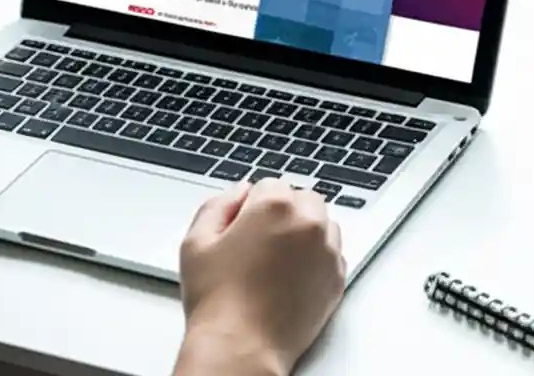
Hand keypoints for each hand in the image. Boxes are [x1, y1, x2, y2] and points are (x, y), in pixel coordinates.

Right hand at [174, 179, 344, 375]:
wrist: (241, 348)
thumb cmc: (217, 301)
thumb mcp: (196, 241)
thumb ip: (218, 204)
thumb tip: (240, 192)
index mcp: (274, 206)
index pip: (269, 184)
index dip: (251, 206)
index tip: (241, 228)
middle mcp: (308, 223)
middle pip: (302, 198)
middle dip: (283, 212)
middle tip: (258, 243)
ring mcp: (327, 251)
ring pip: (321, 223)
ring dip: (303, 231)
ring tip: (275, 260)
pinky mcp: (337, 278)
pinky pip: (331, 253)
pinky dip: (316, 257)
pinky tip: (290, 276)